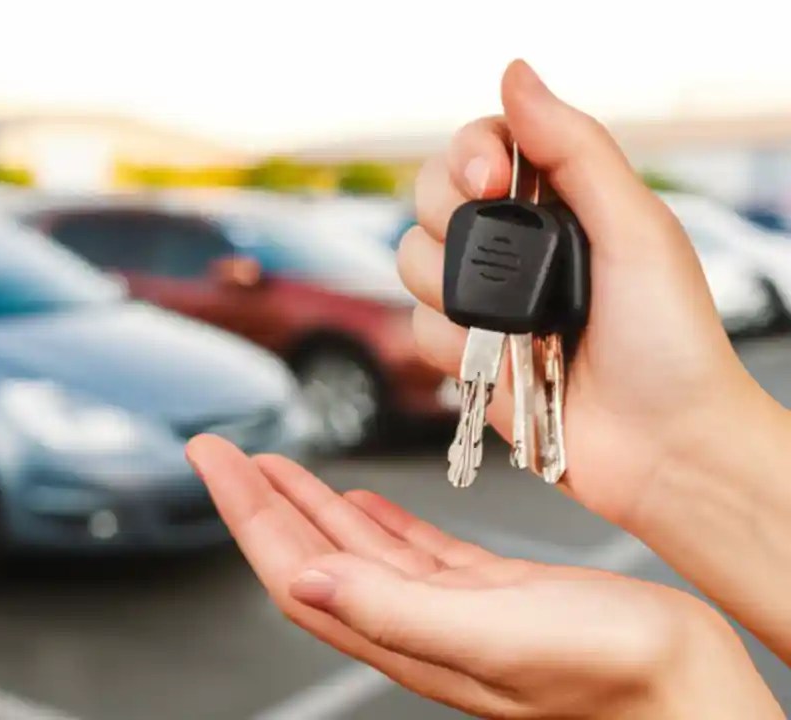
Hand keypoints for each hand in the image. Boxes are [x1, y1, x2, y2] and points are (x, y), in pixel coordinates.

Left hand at [186, 435, 780, 717]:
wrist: (687, 686)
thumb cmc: (608, 671)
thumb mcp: (492, 634)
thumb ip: (393, 611)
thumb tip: (308, 583)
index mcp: (401, 634)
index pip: (296, 569)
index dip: (245, 513)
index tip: (212, 460)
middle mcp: (412, 625)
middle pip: (311, 555)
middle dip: (260, 500)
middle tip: (222, 452)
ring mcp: (448, 612)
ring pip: (354, 549)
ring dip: (309, 504)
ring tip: (273, 466)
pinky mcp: (488, 597)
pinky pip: (411, 553)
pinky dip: (378, 522)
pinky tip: (363, 502)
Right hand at [397, 59, 780, 526]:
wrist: (661, 447)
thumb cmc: (670, 343)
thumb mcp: (634, 227)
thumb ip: (573, 147)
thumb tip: (516, 74)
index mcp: (560, 200)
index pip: (479, 145)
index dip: (467, 156)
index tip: (488, 182)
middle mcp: (515, 245)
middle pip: (428, 197)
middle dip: (453, 224)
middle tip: (505, 261)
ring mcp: (487, 299)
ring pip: (410, 261)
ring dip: (454, 291)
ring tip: (517, 322)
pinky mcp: (465, 353)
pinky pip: (416, 327)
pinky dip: (452, 346)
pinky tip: (499, 361)